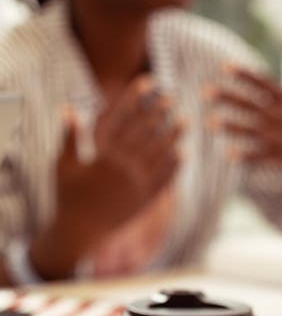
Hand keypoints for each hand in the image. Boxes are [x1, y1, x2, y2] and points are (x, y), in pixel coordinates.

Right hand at [59, 76, 182, 246]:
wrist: (79, 233)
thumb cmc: (67, 197)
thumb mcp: (63, 165)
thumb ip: (69, 137)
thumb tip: (68, 108)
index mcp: (102, 155)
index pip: (122, 118)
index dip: (135, 97)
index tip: (148, 82)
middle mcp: (122, 168)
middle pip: (144, 133)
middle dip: (159, 112)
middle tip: (172, 97)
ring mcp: (135, 186)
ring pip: (159, 156)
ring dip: (173, 137)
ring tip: (185, 122)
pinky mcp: (143, 202)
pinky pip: (163, 182)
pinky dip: (173, 168)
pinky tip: (182, 155)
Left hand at [203, 42, 281, 183]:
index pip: (262, 83)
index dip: (244, 74)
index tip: (225, 67)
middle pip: (249, 104)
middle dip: (227, 97)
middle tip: (204, 92)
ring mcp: (281, 137)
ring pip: (249, 130)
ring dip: (229, 126)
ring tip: (209, 122)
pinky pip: (259, 156)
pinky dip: (244, 156)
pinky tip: (228, 155)